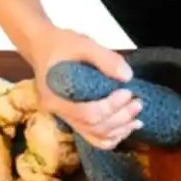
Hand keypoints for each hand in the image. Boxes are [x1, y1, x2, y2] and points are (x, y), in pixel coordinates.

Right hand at [27, 27, 140, 149]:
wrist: (43, 46)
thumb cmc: (61, 44)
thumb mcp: (82, 43)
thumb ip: (105, 58)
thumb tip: (127, 77)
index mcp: (54, 96)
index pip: (86, 113)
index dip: (110, 107)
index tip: (128, 93)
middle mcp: (58, 111)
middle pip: (93, 127)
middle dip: (120, 118)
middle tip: (138, 103)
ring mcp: (65, 118)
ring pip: (95, 136)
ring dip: (119, 130)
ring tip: (138, 119)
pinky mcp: (75, 119)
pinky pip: (93, 137)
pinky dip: (112, 136)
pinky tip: (127, 127)